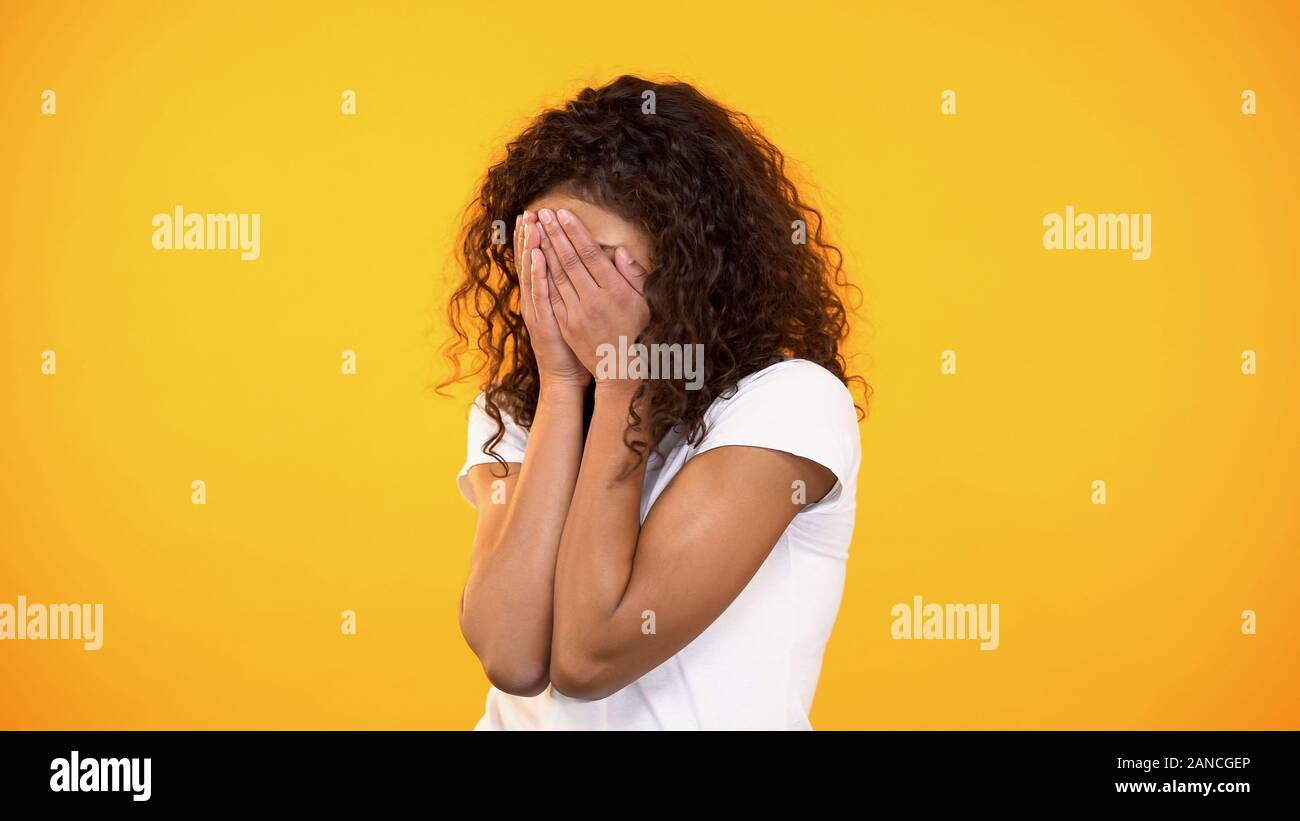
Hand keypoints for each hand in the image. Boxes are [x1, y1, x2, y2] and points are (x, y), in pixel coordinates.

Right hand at [515, 211, 590, 389]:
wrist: (565, 377)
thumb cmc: (574, 347)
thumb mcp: (572, 315)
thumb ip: (574, 291)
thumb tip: (577, 270)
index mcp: (543, 297)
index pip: (536, 261)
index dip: (534, 240)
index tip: (535, 216)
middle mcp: (536, 301)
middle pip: (530, 263)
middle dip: (529, 236)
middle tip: (527, 212)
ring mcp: (537, 310)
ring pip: (532, 273)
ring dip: (530, 247)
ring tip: (529, 224)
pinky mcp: (544, 321)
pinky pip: (540, 293)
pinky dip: (538, 274)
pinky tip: (538, 255)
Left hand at [534, 208, 649, 384]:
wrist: (621, 369)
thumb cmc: (637, 331)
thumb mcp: (645, 302)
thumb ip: (634, 275)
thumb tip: (620, 251)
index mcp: (615, 291)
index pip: (591, 254)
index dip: (575, 232)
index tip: (563, 213)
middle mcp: (595, 300)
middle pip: (570, 261)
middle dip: (555, 234)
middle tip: (543, 213)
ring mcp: (578, 314)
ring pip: (557, 276)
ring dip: (545, 250)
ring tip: (536, 229)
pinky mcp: (566, 325)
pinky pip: (551, 296)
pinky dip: (542, 276)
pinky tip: (534, 260)